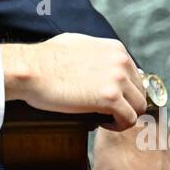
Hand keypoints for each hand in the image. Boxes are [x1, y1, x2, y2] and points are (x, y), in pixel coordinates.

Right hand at [0, 33, 147, 129]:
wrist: (30, 70)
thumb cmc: (45, 59)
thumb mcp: (77, 44)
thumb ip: (96, 53)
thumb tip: (99, 61)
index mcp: (115, 49)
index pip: (135, 76)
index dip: (124, 92)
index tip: (111, 100)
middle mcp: (121, 61)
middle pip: (140, 92)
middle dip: (126, 104)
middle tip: (108, 113)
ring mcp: (117, 79)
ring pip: (138, 107)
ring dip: (123, 116)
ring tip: (105, 119)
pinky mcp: (109, 98)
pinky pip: (128, 119)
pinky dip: (117, 125)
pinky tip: (101, 123)